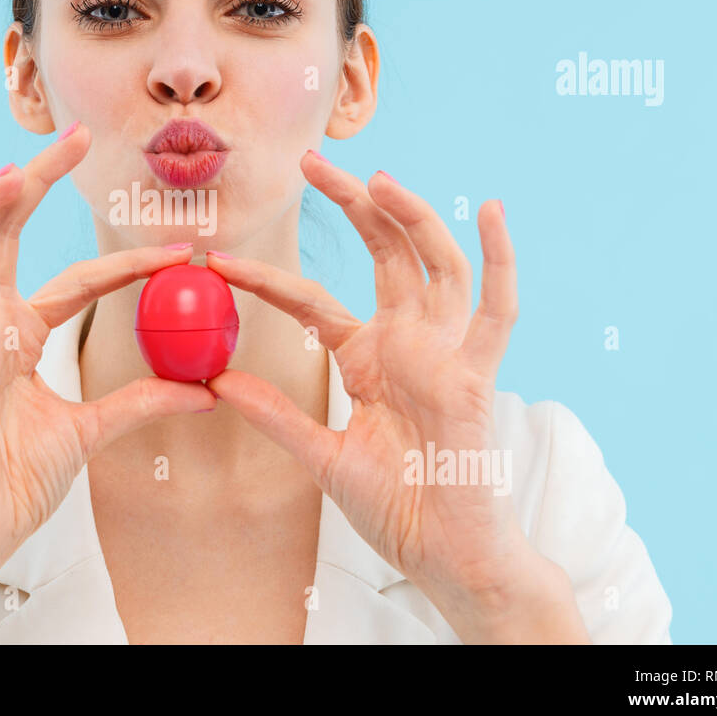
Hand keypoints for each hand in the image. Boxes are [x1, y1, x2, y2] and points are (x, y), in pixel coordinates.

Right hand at [0, 122, 216, 590]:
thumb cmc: (13, 481)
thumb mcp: (91, 432)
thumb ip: (141, 402)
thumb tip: (207, 390)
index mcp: (19, 335)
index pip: (77, 278)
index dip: (128, 260)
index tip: (183, 247)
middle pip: (7, 232)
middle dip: (38, 182)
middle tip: (80, 137)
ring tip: (20, 166)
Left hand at [204, 150, 586, 640]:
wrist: (441, 554)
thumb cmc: (394, 507)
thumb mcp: (321, 457)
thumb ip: (276, 417)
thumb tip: (218, 383)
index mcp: (368, 358)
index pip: (311, 301)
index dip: (265, 279)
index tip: (217, 259)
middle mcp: (407, 343)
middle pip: (382, 255)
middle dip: (352, 205)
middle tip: (311, 161)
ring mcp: (445, 354)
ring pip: (434, 266)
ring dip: (410, 219)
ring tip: (378, 177)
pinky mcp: (477, 376)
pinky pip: (496, 311)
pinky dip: (499, 261)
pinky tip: (489, 211)